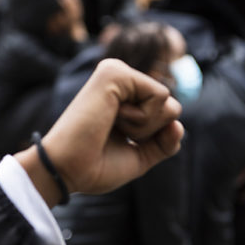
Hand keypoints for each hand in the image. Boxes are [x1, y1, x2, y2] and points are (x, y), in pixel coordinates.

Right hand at [16, 59, 182, 205]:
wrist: (67, 171)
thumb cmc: (93, 167)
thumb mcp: (139, 157)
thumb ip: (164, 143)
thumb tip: (178, 125)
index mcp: (122, 98)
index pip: (165, 115)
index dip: (152, 139)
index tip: (118, 144)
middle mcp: (119, 81)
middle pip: (171, 108)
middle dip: (152, 132)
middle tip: (114, 135)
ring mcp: (115, 73)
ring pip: (167, 101)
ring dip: (145, 126)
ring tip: (110, 126)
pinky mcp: (115, 72)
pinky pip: (160, 95)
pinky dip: (143, 118)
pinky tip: (112, 119)